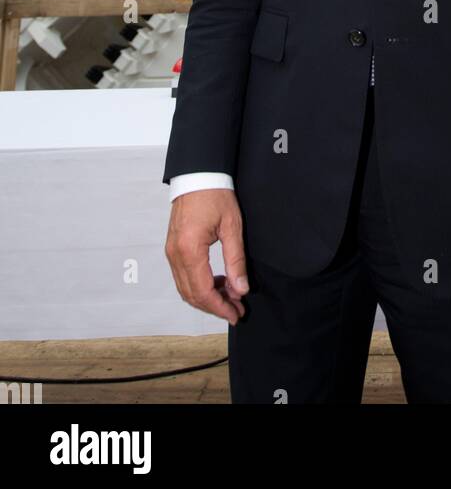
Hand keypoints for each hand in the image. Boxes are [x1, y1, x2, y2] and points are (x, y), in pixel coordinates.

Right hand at [165, 189, 248, 324]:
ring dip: (207, 297)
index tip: (236, 314)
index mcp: (189, 250)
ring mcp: (171, 252)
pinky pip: (183, 276)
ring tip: (230, 297)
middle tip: (236, 310)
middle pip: (192, 294)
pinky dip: (199, 285)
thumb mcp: (232, 227)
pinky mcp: (173, 248)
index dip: (220, 307)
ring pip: (185, 288)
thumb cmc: (215, 195)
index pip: (203, 291)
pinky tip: (217, 282)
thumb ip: (235, 260)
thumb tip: (240, 289)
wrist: (198, 174)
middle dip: (214, 306)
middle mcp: (175, 254)